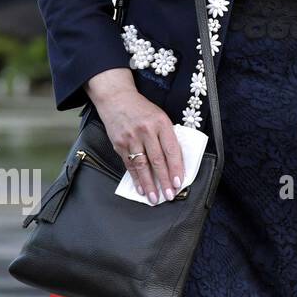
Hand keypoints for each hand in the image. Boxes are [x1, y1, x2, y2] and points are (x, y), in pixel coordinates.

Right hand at [89, 73, 183, 204]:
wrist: (117, 99)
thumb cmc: (143, 109)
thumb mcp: (160, 117)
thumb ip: (167, 136)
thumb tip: (176, 161)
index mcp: (161, 123)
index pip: (171, 149)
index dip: (176, 167)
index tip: (179, 182)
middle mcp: (146, 131)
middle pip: (157, 160)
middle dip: (164, 180)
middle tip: (169, 195)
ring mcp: (131, 138)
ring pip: (142, 165)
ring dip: (150, 184)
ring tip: (155, 198)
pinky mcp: (119, 144)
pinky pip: (129, 165)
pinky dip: (136, 178)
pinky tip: (141, 188)